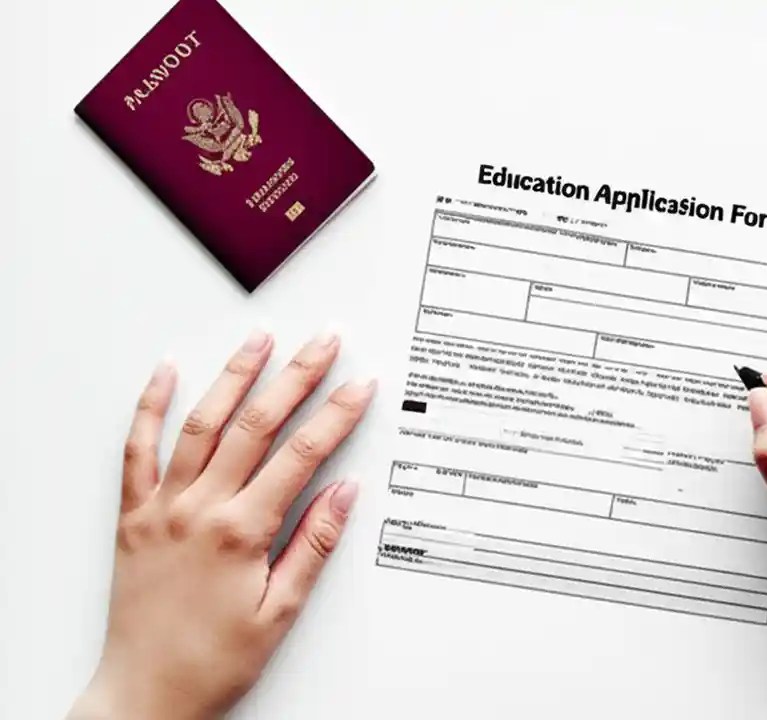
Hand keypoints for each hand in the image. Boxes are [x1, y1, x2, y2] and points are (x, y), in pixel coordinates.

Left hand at [68, 330, 374, 719]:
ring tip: (261, 340)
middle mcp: (198, 510)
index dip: (337, 415)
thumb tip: (345, 493)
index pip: (301, 456)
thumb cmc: (213, 662)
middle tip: (325, 341)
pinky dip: (151, 406)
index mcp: (240, 533)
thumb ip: (314, 544)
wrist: (144, 697)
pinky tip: (167, 373)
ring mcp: (161, 507)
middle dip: (297, 375)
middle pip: (256, 425)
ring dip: (234, 376)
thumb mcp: (281, 611)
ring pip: (201, 424)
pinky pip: (136, 450)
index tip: (361, 385)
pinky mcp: (132, 516)